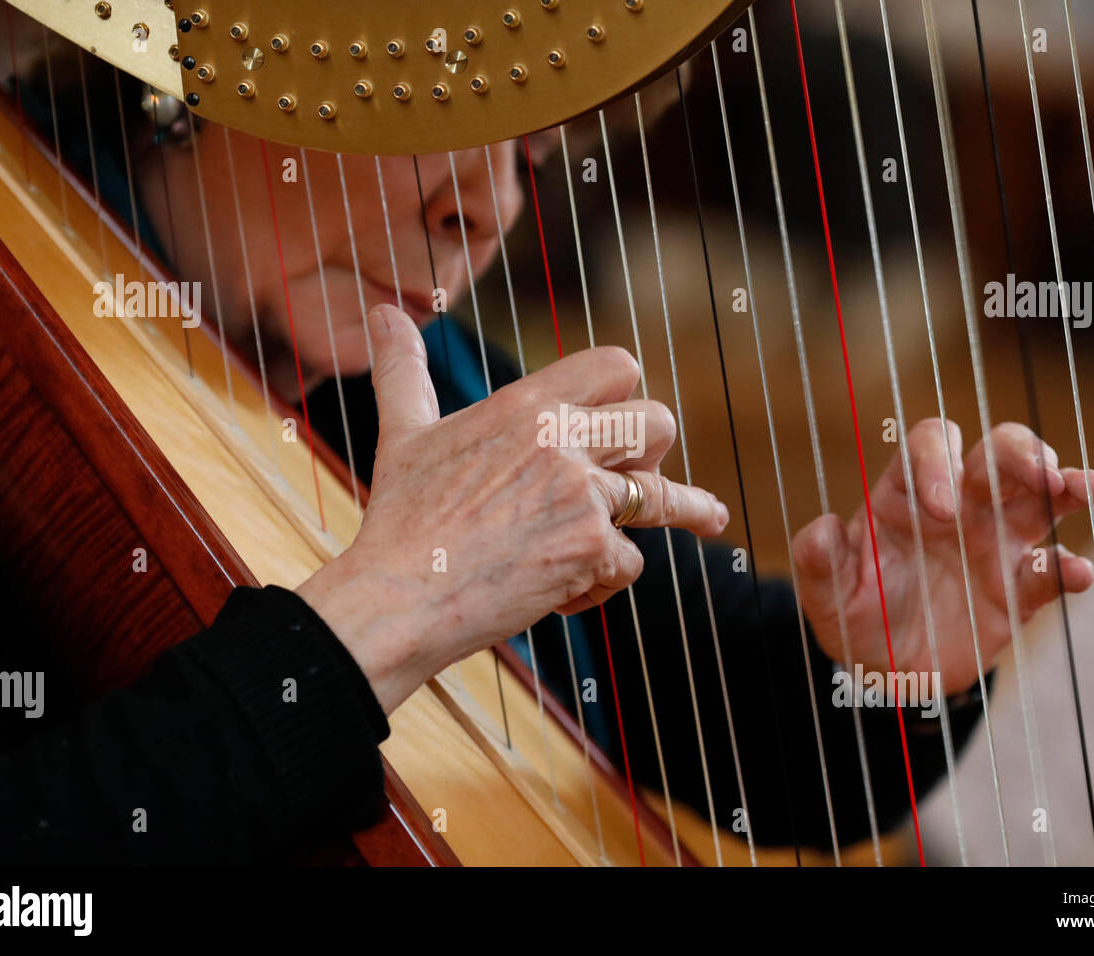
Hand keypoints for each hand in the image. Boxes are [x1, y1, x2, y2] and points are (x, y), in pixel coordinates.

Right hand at [298, 304, 728, 711]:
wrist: (397, 597)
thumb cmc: (398, 519)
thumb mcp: (402, 434)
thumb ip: (404, 371)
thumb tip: (384, 314)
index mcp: (527, 406)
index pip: (615, 366)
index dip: (624, 390)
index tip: (626, 410)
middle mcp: (563, 442)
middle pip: (657, 421)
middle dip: (654, 447)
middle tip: (643, 470)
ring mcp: (583, 496)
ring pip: (661, 495)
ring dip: (685, 509)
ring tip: (709, 518)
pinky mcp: (592, 550)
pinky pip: (630, 562)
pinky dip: (602, 581)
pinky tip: (564, 594)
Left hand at [792, 419, 1093, 694]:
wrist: (885, 672)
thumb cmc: (854, 617)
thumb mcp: (825, 595)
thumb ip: (819, 563)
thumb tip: (823, 529)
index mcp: (906, 494)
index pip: (930, 444)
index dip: (938, 462)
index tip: (940, 508)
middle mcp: (958, 505)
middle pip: (997, 452)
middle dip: (1021, 453)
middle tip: (1041, 475)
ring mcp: (994, 542)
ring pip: (1039, 495)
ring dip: (1065, 486)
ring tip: (1086, 488)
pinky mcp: (1017, 588)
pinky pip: (1050, 569)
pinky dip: (1067, 568)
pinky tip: (1076, 573)